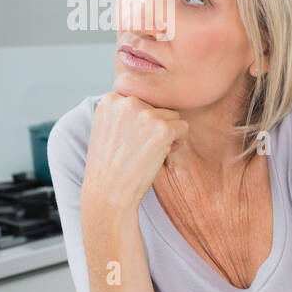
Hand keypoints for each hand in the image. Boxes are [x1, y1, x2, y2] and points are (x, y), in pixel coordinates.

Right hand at [80, 91, 188, 216]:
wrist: (109, 192)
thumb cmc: (110, 164)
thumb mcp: (107, 127)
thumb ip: (123, 110)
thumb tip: (146, 99)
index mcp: (111, 99)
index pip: (142, 100)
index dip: (141, 121)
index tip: (127, 139)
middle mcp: (128, 101)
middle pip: (158, 106)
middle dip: (155, 125)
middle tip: (138, 148)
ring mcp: (146, 115)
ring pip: (172, 116)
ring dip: (167, 133)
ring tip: (147, 152)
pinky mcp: (163, 129)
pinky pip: (183, 128)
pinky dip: (177, 142)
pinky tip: (159, 156)